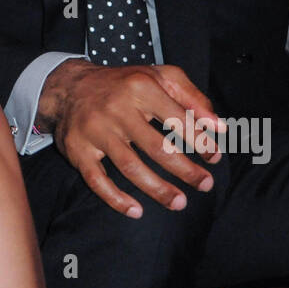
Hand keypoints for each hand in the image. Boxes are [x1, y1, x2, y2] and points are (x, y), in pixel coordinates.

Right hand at [37, 58, 225, 217]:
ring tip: (179, 202)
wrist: (69, 86)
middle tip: (205, 184)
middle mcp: (116, 108)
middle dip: (185, 170)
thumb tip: (219, 128)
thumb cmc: (122, 84)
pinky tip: (136, 210)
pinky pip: (97, 180)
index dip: (201, 141)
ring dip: (157, 189)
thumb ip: (193, 97)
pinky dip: (116, 198)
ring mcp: (95, 130)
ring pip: (130, 166)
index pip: (178, 120)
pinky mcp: (78, 149)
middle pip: (156, 147)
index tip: (214, 158)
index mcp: (140, 87)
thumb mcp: (159, 76)